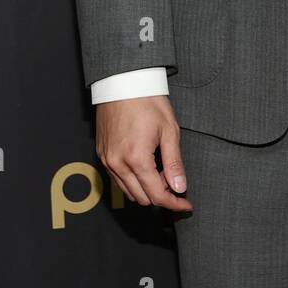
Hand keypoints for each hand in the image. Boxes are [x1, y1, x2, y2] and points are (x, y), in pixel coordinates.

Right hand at [96, 95, 192, 210]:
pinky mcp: (102, 154)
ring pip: (128, 191)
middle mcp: (118, 164)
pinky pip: (117, 179)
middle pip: (142, 198)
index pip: (157, 195)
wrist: (123, 82)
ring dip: (146, 189)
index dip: (174, 203)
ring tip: (161, 172)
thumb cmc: (148, 101)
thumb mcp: (169, 130)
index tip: (186, 205)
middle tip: (174, 180)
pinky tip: (145, 166)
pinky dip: (132, 180)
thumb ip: (174, 163)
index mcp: (136, 158)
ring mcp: (107, 160)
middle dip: (161, 195)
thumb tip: (179, 188)